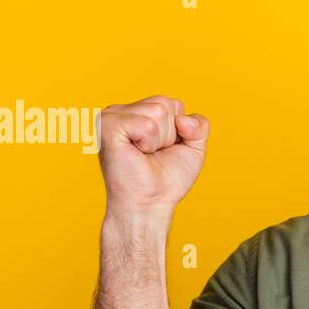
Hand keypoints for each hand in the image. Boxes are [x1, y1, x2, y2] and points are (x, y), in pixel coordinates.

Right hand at [97, 95, 209, 218]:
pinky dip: (149, 143)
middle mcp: (121, 110)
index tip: (163, 150)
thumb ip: (200, 125)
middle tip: (152, 155)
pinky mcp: (108, 126)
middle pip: (166, 104)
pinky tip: (136, 153)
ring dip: (160, 140)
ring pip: (158, 112)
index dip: (178, 131)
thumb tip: (183, 118)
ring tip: (144, 155)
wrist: (149, 204)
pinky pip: (147, 125)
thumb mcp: (193, 149)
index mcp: (137, 112)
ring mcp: (111, 116)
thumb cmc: (166, 180)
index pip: (173, 103)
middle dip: (170, 134)